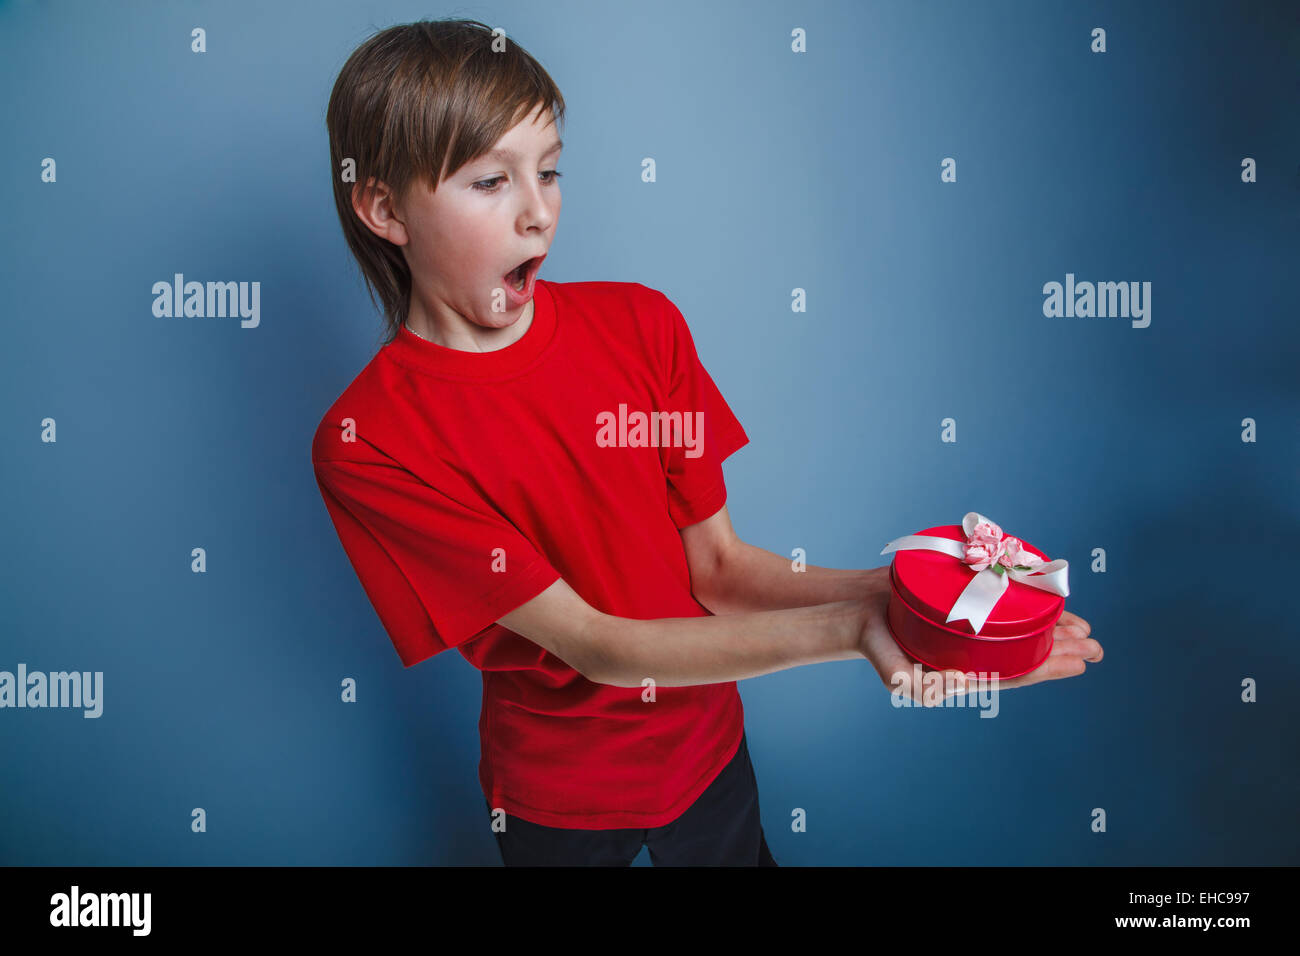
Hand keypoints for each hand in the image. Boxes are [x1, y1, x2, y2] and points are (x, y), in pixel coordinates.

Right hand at [854, 566, 1101, 704]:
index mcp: (964, 673)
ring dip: (1054, 630)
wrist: (858, 615)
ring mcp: (971, 631)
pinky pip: (1005, 609)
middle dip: (1064, 650)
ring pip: (1022, 632)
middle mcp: (973, 654)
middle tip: (1097, 647)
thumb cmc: (876, 643)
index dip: (1049, 668)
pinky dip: (1029, 607)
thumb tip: (960, 683)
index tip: (1079, 661)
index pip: (1016, 673)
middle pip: (1027, 654)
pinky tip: (1046, 602)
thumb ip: (919, 684)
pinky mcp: (965, 606)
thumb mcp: (893, 670)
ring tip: (1084, 628)